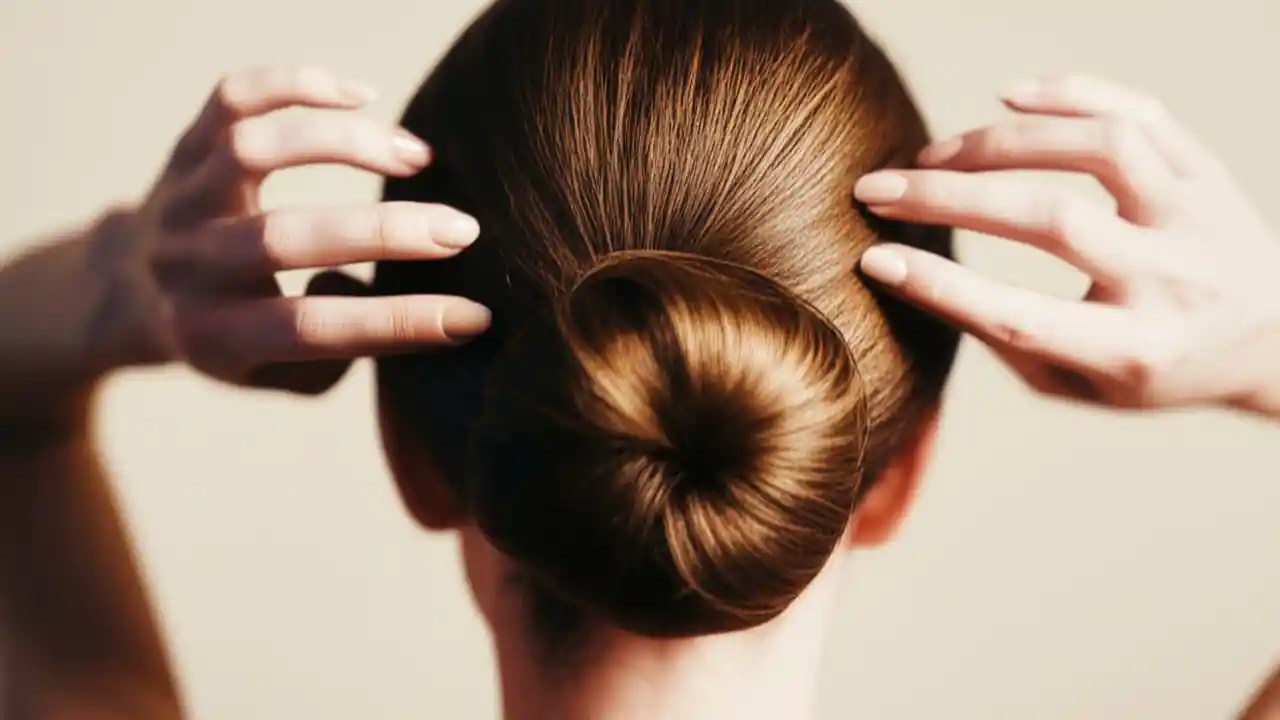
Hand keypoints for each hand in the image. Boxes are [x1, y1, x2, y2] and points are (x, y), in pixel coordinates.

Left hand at [5, 65, 489, 399]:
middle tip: (464, 231)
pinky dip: (300, 85)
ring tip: (418, 158)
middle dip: (387, 233)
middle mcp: (188, 264)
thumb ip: (338, 355)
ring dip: (347, 146)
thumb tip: (402, 308)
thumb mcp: (276, 376)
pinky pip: (236, 96)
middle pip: (285, 240)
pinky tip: (361, 96)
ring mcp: (183, 196)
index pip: (314, 331)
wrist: (133, 286)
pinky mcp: (187, 143)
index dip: (402, 323)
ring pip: (254, 150)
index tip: (476, 315)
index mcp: (215, 334)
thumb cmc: (237, 335)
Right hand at [854, 75, 1279, 415]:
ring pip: (1100, 149)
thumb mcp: (1082, 386)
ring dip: (1003, 141)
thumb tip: (922, 279)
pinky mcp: (1207, 170)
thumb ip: (1011, 340)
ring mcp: (1195, 216)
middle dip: (948, 198)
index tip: (874, 259)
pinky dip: (1071, 93)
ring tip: (936, 152)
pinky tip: (1010, 97)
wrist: (1275, 337)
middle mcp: (1170, 279)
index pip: (1020, 316)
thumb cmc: (1156, 369)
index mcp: (1133, 350)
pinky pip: (1141, 112)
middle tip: (878, 189)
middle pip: (1050, 220)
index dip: (939, 287)